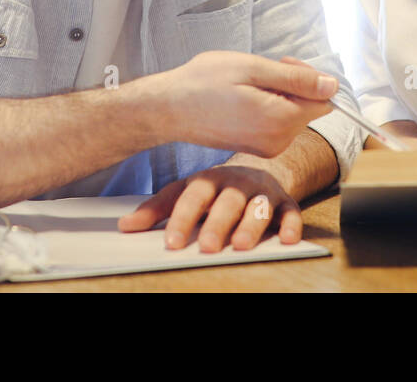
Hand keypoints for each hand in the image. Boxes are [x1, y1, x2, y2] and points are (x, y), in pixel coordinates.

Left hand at [117, 165, 302, 251]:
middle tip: (206, 247)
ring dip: (251, 225)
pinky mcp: (286, 202)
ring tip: (241, 246)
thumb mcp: (185, 192)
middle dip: (217, 224)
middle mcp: (237, 183)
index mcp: (209, 180)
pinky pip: (292, 212)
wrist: (258, 169)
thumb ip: (157, 209)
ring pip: (259, 206)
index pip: (193, 197)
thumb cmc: (215, 188)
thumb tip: (124, 226)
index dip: (181, 219)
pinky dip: (292, 224)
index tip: (170, 242)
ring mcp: (263, 191)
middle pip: (227, 202)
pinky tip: (288, 239)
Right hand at [135, 51, 337, 157]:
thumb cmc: (203, 83)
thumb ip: (296, 78)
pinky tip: (243, 98)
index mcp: (280, 120)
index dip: (309, 78)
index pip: (324, 100)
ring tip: (247, 85)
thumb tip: (331, 85)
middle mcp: (278, 141)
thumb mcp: (253, 68)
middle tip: (262, 70)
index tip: (282, 65)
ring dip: (279, 95)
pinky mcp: (257, 147)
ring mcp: (267, 147)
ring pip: (293, 115)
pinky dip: (268, 108)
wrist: (169, 108)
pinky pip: (277, 124)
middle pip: (309, 108)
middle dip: (293, 86)